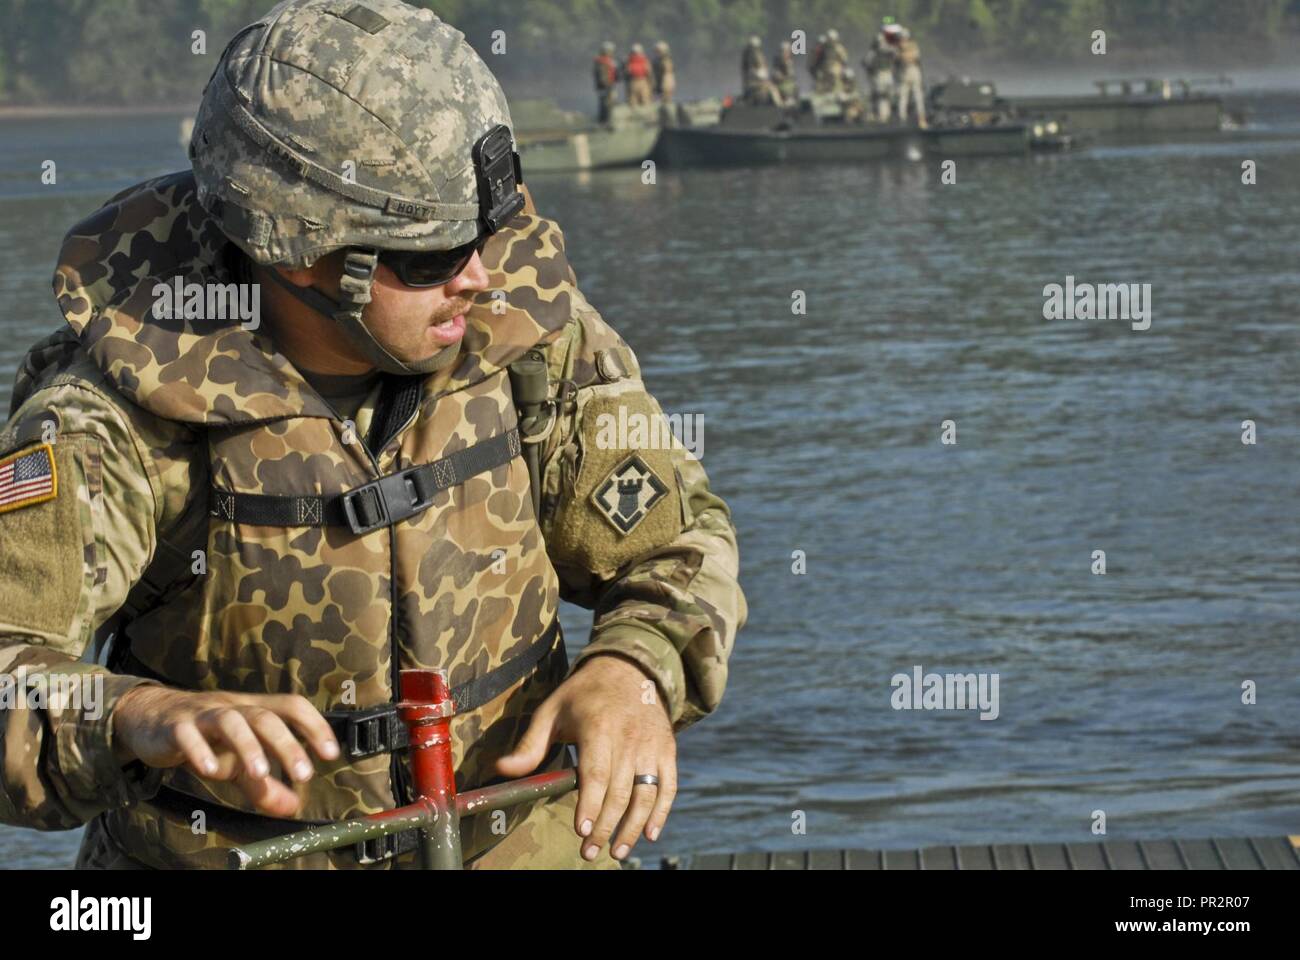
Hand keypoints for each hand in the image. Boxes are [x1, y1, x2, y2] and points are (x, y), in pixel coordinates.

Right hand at [111, 685, 340, 816]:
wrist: (151, 719)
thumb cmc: (206, 738)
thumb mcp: (236, 762)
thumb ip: (263, 784)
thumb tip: (293, 808)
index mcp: (254, 709)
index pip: (292, 706)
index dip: (314, 726)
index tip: (331, 754)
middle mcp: (233, 706)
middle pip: (264, 717)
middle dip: (287, 744)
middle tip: (303, 774)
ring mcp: (203, 714)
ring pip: (230, 721)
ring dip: (248, 746)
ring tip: (260, 773)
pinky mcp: (174, 726)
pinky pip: (187, 734)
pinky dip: (199, 750)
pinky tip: (209, 770)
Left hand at [495, 654, 676, 861]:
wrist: (629, 668)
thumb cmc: (583, 695)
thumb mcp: (552, 710)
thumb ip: (529, 745)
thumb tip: (501, 770)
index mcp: (598, 726)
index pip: (596, 772)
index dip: (590, 804)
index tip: (581, 830)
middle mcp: (629, 737)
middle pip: (620, 790)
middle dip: (606, 826)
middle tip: (590, 850)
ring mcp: (651, 744)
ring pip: (646, 793)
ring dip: (632, 827)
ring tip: (616, 851)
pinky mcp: (666, 749)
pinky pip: (668, 786)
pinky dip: (661, 812)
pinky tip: (649, 834)